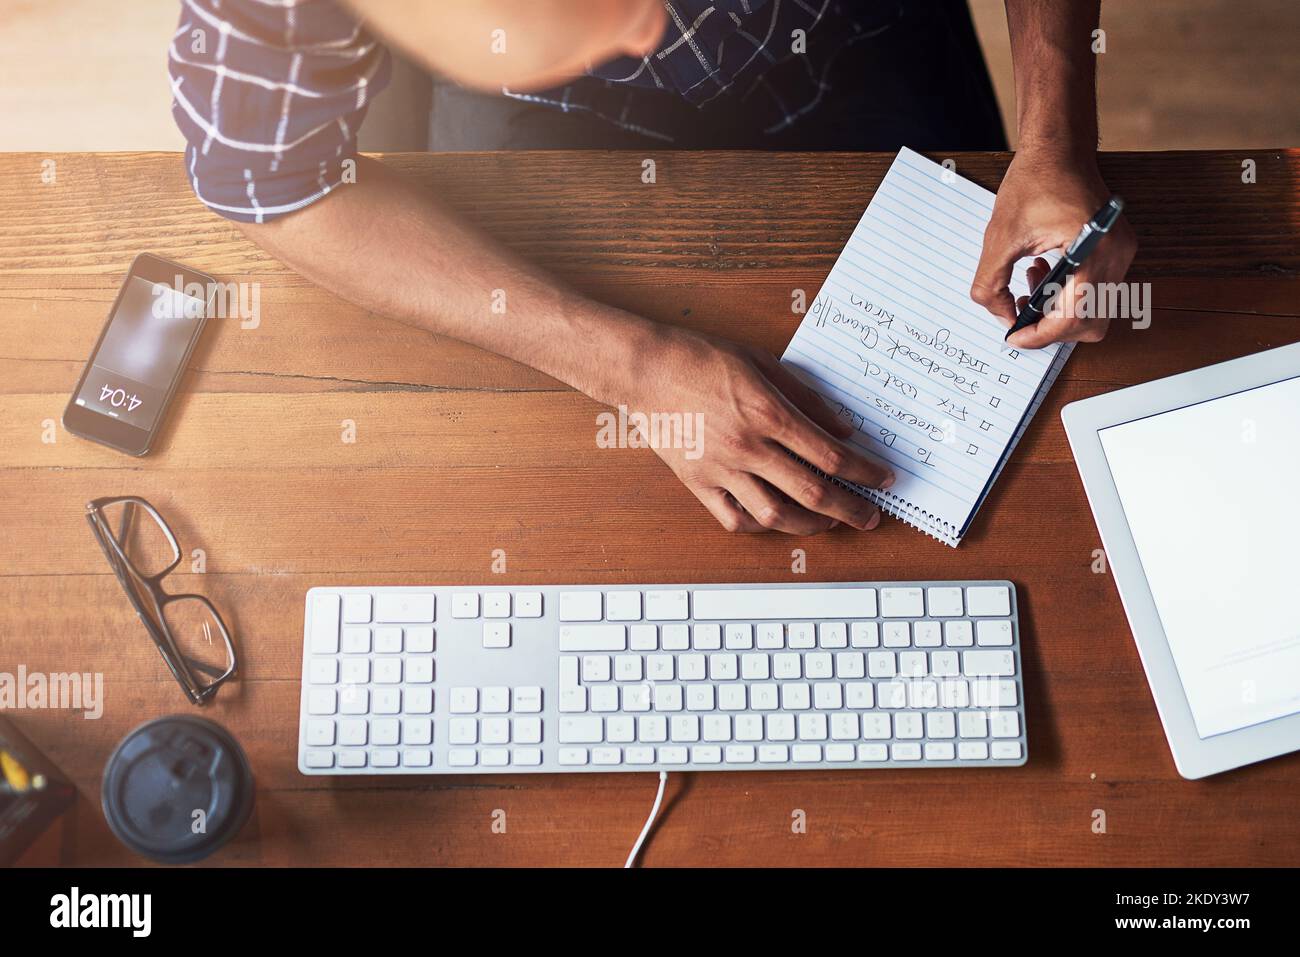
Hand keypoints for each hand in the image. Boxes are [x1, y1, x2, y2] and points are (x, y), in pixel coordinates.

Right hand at [621, 327, 894, 533]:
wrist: (645, 369)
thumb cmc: (701, 358)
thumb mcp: (764, 364)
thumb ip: (806, 399)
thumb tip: (843, 429)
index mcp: (769, 414)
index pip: (831, 456)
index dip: (865, 471)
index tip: (884, 478)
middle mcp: (748, 448)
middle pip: (813, 494)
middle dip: (851, 510)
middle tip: (870, 516)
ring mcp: (721, 470)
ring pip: (776, 516)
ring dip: (811, 526)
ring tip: (828, 524)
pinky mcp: (697, 482)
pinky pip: (734, 518)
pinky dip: (760, 526)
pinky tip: (775, 520)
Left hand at [971, 148, 1136, 348]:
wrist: (1058, 150)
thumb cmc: (1034, 182)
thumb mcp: (999, 239)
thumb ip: (991, 286)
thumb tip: (1002, 319)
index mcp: (1093, 250)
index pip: (1074, 317)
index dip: (1041, 335)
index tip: (1015, 337)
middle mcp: (1116, 255)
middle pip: (1090, 322)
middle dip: (1052, 326)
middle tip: (1020, 313)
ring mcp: (1121, 253)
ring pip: (1095, 310)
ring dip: (1058, 309)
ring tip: (1028, 286)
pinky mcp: (1117, 250)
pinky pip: (1096, 290)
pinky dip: (1067, 293)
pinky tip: (1042, 272)